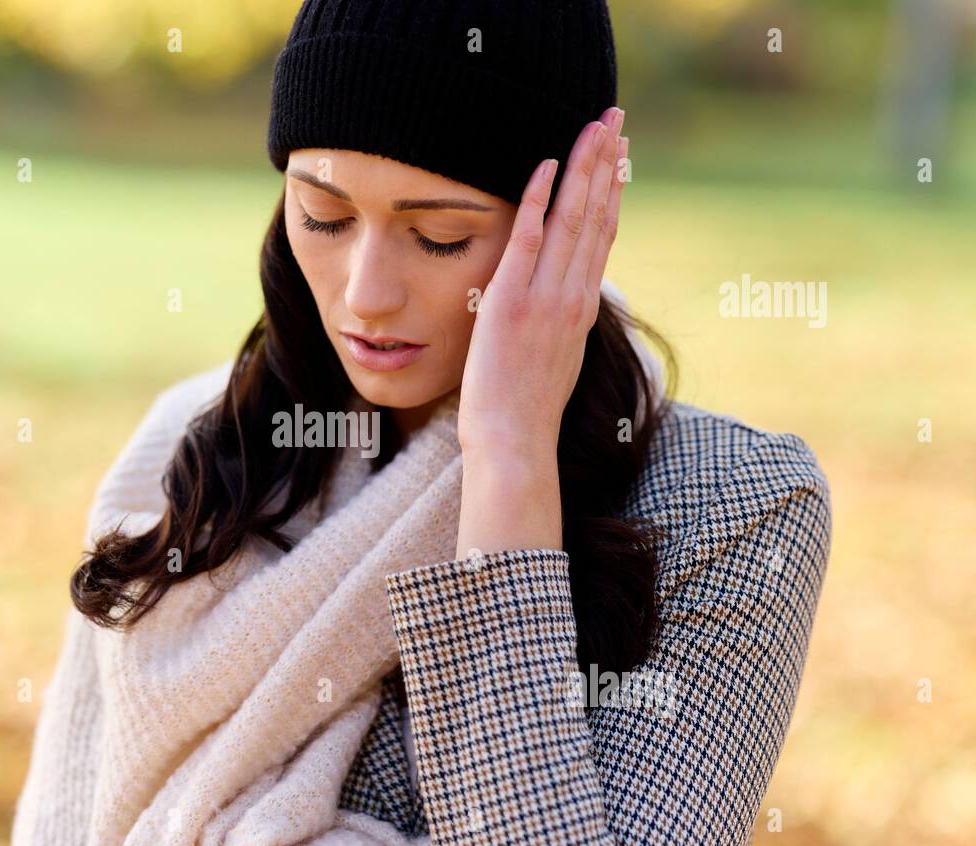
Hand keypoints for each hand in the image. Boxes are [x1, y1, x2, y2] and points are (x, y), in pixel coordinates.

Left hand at [454, 107, 627, 558]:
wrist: (514, 441)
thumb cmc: (527, 408)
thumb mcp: (558, 358)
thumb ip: (563, 322)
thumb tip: (564, 303)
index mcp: (582, 307)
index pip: (602, 236)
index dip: (611, 191)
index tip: (618, 155)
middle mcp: (572, 295)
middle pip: (596, 216)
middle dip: (606, 163)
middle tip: (614, 118)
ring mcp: (545, 297)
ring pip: (573, 219)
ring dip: (584, 168)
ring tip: (594, 127)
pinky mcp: (513, 301)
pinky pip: (529, 240)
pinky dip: (540, 201)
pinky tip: (546, 165)